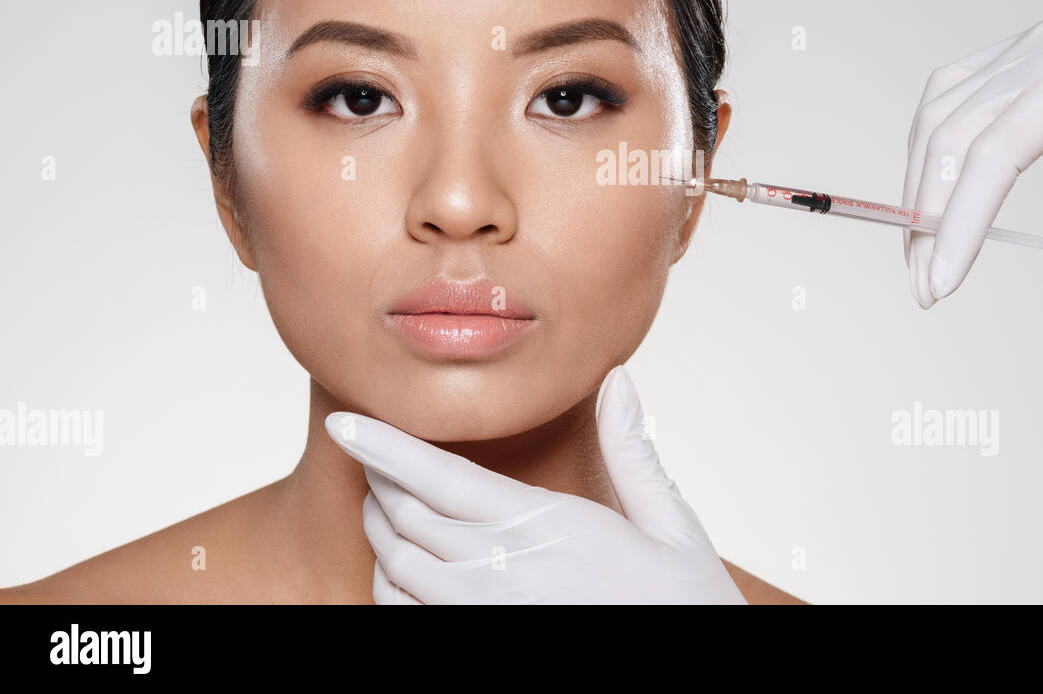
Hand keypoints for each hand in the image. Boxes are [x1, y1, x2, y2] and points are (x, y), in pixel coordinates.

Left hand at [324, 364, 746, 603]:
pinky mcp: (479, 644)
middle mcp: (500, 573)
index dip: (382, 446)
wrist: (695, 674)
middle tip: (372, 455)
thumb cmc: (683, 605)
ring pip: (396, 568)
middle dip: (378, 480)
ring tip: (384, 505)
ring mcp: (483, 617)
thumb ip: (632, 451)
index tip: (345, 421)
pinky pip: (405, 616)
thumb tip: (618, 380)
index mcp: (543, 527)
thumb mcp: (671, 526)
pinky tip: (403, 570)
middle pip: (404, 517)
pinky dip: (389, 588)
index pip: (437, 476)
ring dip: (379, 532)